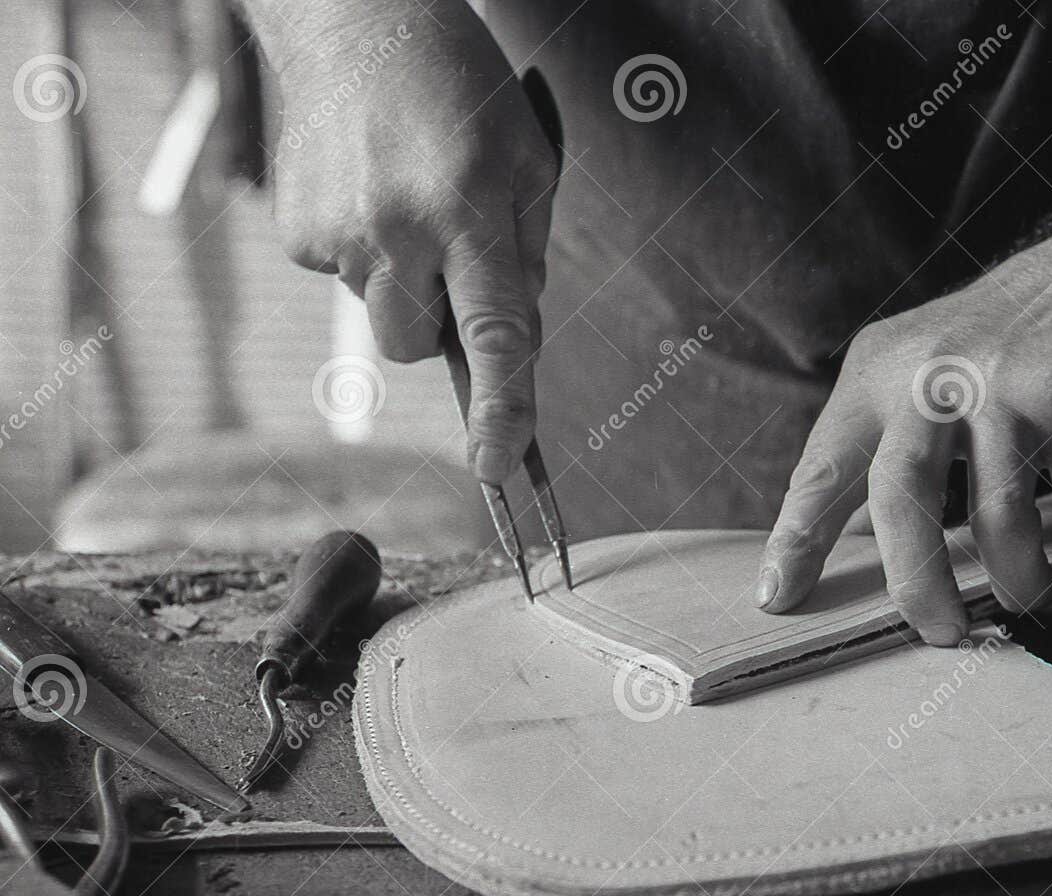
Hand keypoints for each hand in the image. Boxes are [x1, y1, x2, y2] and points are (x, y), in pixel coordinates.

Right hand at [267, 0, 556, 481]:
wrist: (355, 19)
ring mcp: (337, 233)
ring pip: (382, 316)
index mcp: (469, 211)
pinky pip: (345, 281)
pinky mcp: (296, 232)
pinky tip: (369, 193)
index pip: (493, 333)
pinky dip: (365, 255)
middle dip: (441, 322)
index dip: (501, 408)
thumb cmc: (457, 86)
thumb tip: (517, 339)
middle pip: (418, 345)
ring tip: (407, 201)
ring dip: (405, 282)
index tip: (499, 466)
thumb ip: (526, 257)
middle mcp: (397, 227)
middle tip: (451, 248)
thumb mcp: (527, 161)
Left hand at [755, 191, 1051, 645]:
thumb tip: (858, 544)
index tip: (776, 598)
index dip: (795, 540)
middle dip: (917, 584)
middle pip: (903, 499)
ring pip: (1001, 516)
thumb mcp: (924, 367)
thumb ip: (890, 437)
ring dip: (1021, 579)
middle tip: (939, 634)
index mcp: (881, 375)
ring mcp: (1006, 386)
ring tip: (1030, 599)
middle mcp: (934, 377)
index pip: (822, 468)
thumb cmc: (1009, 342)